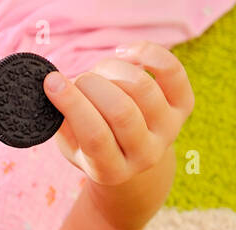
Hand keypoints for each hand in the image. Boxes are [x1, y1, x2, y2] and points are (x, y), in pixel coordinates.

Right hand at [46, 43, 191, 188]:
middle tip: (78, 79)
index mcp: (112, 171)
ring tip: (99, 72)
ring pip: (143, 88)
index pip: (95, 136)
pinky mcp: (183, 106)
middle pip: (122, 112)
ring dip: (112, 69)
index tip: (51, 81)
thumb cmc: (92, 145)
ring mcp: (169, 130)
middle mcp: (146, 155)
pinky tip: (124, 54)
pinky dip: (146, 53)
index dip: (72, 104)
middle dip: (92, 85)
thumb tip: (53, 86)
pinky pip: (171, 71)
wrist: (132, 156)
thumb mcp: (72, 145)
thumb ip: (62, 122)